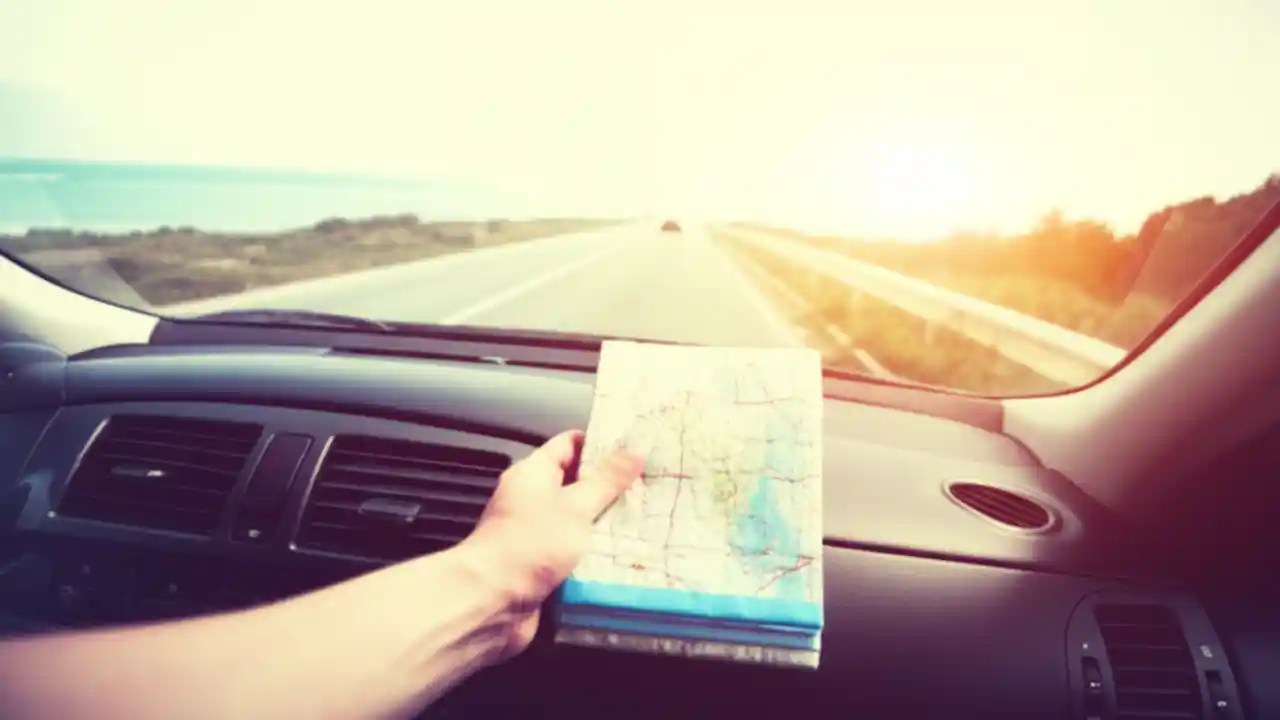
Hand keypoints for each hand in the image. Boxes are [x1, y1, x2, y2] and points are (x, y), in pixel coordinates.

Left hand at [461, 430, 642, 658]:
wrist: (491, 602)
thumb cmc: (528, 546)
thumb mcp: (575, 507)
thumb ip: (606, 480)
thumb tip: (632, 451)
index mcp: (534, 474)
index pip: (570, 445)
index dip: (602, 444)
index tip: (635, 449)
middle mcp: (532, 500)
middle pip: (578, 485)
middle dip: (611, 488)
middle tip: (650, 488)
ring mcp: (537, 534)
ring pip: (580, 522)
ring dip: (607, 524)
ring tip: (647, 521)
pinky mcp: (542, 565)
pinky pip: (576, 552)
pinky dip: (596, 554)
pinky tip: (626, 555)